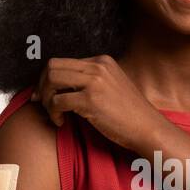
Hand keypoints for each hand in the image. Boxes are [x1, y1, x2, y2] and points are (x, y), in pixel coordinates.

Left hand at [31, 55, 168, 153]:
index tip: (44, 95)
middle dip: (42, 86)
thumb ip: (89, 81)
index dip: (47, 79)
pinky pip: (58, 101)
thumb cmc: (128, 114)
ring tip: (55, 114)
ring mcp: (95, 81)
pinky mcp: (91, 100)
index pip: (63, 62)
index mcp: (102, 61)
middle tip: (43, 103)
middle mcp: (97, 66)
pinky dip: (54, 113)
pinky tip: (62, 123)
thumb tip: (57, 87)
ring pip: (52, 80)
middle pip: (52, 66)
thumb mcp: (111, 86)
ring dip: (47, 99)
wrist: (147, 128)